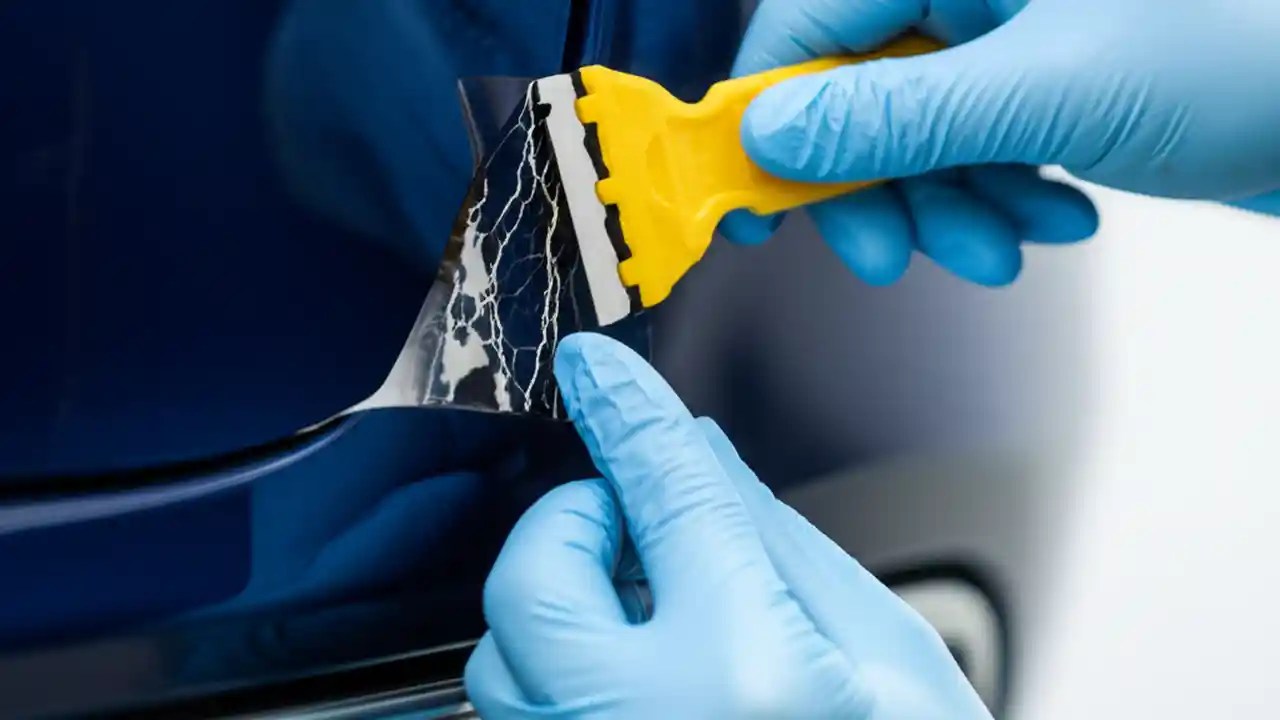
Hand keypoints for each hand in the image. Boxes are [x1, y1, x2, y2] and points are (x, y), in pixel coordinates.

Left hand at [464, 333, 989, 718]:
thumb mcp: (893, 661)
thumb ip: (789, 549)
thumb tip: (709, 460)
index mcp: (753, 677)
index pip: (669, 495)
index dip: (631, 414)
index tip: (601, 371)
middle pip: (534, 576)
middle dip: (574, 517)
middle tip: (632, 513)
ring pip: (502, 655)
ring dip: (556, 596)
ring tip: (639, 596)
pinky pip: (520, 718)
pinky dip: (555, 668)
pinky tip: (629, 663)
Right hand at [723, 0, 1279, 285]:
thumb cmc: (1244, 50)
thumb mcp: (1045, 92)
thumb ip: (892, 115)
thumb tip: (766, 134)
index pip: (805, 23)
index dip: (765, 117)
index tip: (750, 200)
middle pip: (853, 91)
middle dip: (878, 187)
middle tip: (892, 253)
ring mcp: (1006, 29)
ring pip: (915, 134)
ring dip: (948, 206)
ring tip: (1007, 245)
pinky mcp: (1040, 78)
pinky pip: (975, 147)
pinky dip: (999, 196)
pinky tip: (1057, 217)